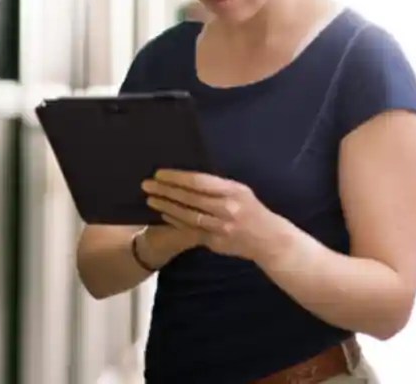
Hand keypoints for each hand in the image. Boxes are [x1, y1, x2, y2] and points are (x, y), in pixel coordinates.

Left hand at [142, 169, 295, 262]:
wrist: (269, 240)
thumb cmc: (253, 210)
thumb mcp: (240, 191)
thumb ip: (218, 186)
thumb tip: (189, 177)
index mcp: (232, 191)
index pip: (199, 181)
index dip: (177, 177)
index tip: (160, 173)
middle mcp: (226, 208)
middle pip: (189, 198)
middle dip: (166, 190)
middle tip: (147, 184)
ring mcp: (220, 227)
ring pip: (187, 215)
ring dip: (166, 206)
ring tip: (150, 199)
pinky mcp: (215, 241)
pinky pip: (191, 230)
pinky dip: (176, 222)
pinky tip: (164, 214)